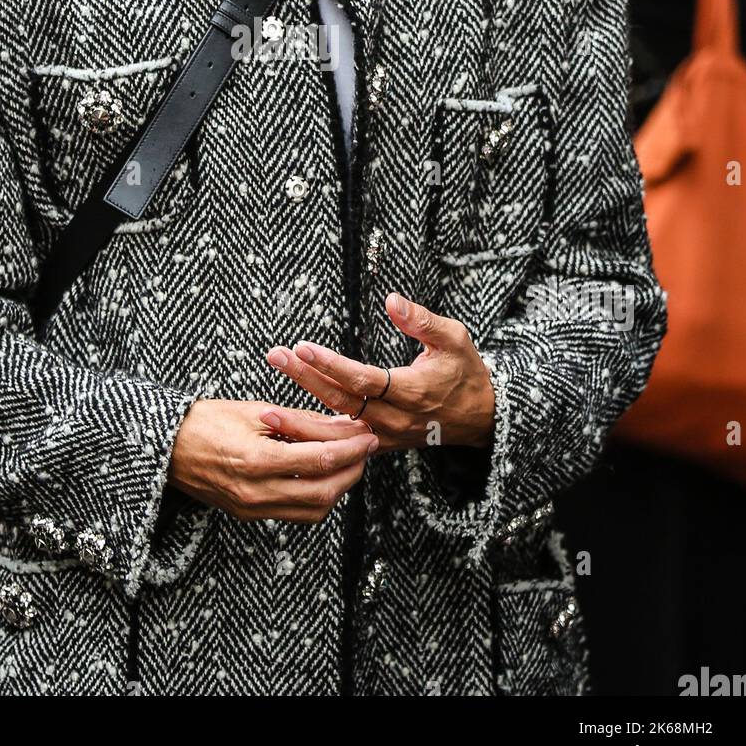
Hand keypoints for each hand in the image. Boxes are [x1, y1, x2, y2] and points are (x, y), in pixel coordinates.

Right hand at [167, 398, 378, 522]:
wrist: (165, 448)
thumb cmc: (206, 421)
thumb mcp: (255, 411)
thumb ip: (301, 422)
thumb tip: (341, 424)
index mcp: (257, 461)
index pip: (319, 460)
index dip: (350, 449)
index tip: (368, 436)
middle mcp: (256, 492)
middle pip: (323, 493)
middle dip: (352, 472)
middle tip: (366, 450)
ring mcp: (251, 508)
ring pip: (312, 510)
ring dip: (338, 488)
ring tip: (350, 462)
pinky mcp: (248, 514)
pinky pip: (294, 514)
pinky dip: (316, 498)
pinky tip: (323, 476)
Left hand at [263, 292, 495, 453]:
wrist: (481, 418)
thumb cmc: (465, 371)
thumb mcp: (455, 338)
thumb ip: (422, 320)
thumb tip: (391, 300)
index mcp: (413, 390)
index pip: (364, 379)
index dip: (332, 364)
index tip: (303, 347)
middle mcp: (396, 418)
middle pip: (343, 400)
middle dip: (305, 379)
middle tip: (276, 356)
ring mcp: (386, 436)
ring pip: (338, 430)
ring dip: (301, 420)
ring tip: (265, 409)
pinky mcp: (380, 445)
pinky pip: (343, 444)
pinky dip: (316, 439)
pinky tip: (288, 430)